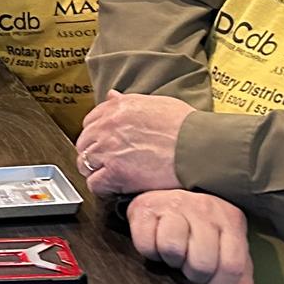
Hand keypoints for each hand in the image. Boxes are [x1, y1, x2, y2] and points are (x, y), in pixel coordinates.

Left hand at [76, 90, 190, 194]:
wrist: (198, 147)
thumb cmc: (186, 126)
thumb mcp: (156, 103)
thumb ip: (128, 101)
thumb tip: (111, 96)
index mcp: (118, 107)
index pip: (90, 121)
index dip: (97, 136)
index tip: (105, 144)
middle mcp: (108, 126)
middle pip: (84, 143)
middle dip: (94, 154)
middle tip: (108, 164)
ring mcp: (109, 149)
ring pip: (85, 164)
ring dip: (97, 171)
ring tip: (112, 177)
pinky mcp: (115, 172)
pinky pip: (95, 183)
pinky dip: (103, 188)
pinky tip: (115, 188)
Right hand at [126, 189, 259, 283]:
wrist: (169, 194)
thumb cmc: (202, 233)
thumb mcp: (227, 256)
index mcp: (231, 222)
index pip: (232, 267)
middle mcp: (206, 208)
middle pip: (201, 262)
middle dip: (193, 276)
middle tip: (188, 270)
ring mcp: (175, 204)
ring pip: (172, 248)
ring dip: (170, 261)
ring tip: (172, 256)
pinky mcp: (146, 207)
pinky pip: (146, 242)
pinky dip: (148, 251)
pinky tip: (155, 245)